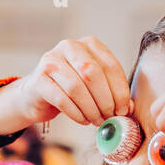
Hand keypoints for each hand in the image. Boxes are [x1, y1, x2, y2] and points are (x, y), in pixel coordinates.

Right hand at [0, 36, 131, 130]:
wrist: (36, 96)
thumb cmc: (70, 90)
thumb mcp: (94, 86)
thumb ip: (111, 92)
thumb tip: (127, 107)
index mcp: (88, 44)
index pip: (110, 65)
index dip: (119, 90)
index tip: (123, 109)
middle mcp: (69, 46)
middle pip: (92, 74)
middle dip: (105, 99)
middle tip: (110, 117)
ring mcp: (51, 60)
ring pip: (76, 87)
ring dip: (90, 109)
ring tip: (96, 120)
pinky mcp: (38, 79)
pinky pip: (61, 99)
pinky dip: (76, 113)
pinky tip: (83, 120)